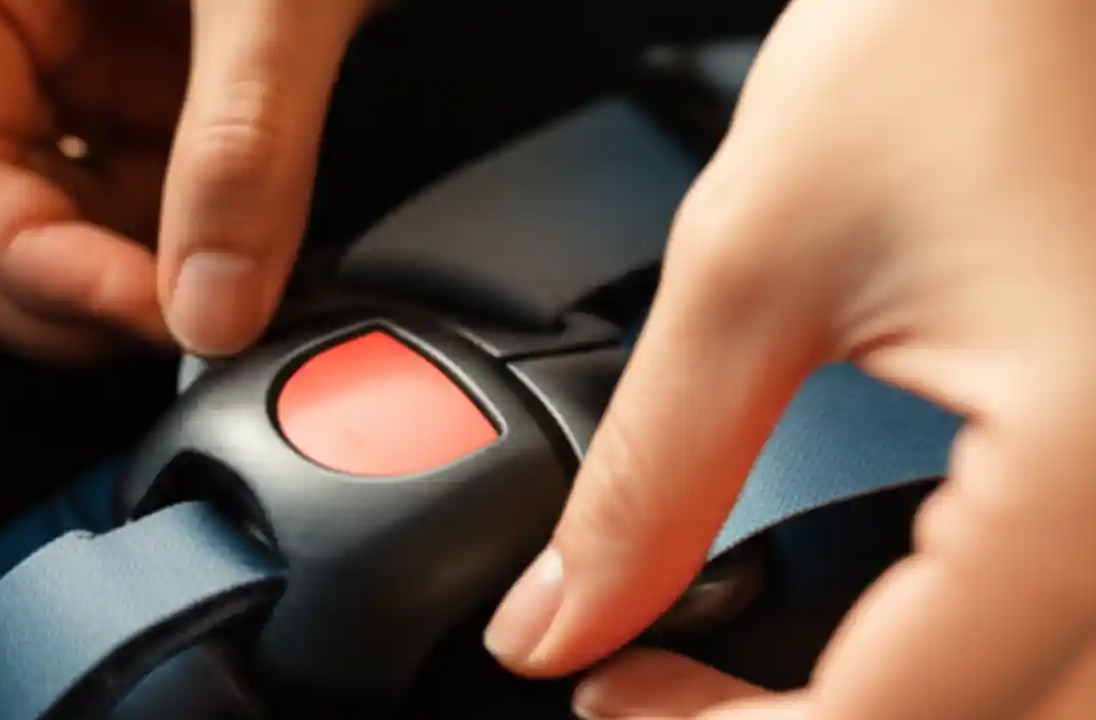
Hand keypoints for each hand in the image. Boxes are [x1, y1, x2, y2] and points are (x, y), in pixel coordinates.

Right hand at [0, 0, 369, 361]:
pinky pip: (144, 206)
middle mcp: (18, 38)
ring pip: (67, 228)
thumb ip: (243, 142)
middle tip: (192, 327)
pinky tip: (257, 262)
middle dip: (75, 295)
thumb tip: (216, 308)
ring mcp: (86, 72)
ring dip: (139, 287)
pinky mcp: (158, 96)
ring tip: (241, 296)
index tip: (159, 316)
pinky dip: (190, 253)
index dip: (40, 268)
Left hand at [483, 1, 1095, 716]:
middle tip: (662, 691)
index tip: (611, 696)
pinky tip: (865, 615)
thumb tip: (558, 619)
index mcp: (1091, 483)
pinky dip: (959, 660)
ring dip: (884, 711)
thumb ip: (648, 482)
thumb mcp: (751, 273)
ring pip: (1042, 705)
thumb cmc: (950, 33)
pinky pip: (1072, 627)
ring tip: (742, 677)